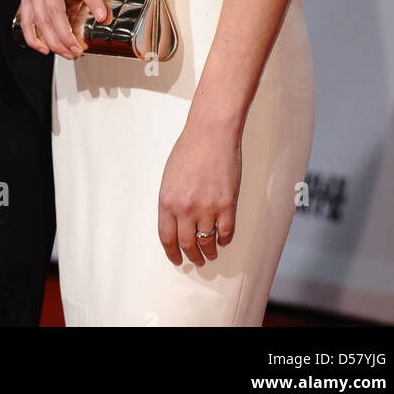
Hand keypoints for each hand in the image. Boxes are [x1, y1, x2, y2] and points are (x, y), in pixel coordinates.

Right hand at [8, 0, 106, 58]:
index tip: (102, 17)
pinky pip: (26, 19)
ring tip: (69, 54)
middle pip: (55, 11)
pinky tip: (44, 49)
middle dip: (67, 34)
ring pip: (41, 20)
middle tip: (80, 50)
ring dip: (54, 41)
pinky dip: (32, 37)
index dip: (91, 0)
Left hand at [157, 120, 240, 265]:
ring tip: (210, 253)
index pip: (167, 237)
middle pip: (187, 245)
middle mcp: (185, 208)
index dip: (172, 253)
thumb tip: (177, 223)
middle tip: (196, 260)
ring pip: (208, 243)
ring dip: (209, 252)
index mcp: (167, 200)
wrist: (211, 133)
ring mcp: (207, 208)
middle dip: (192, 256)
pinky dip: (225, 239)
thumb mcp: (170, 177)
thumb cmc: (189, 150)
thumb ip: (172, 201)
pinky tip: (223, 238)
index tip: (177, 259)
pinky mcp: (227, 205)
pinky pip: (226, 232)